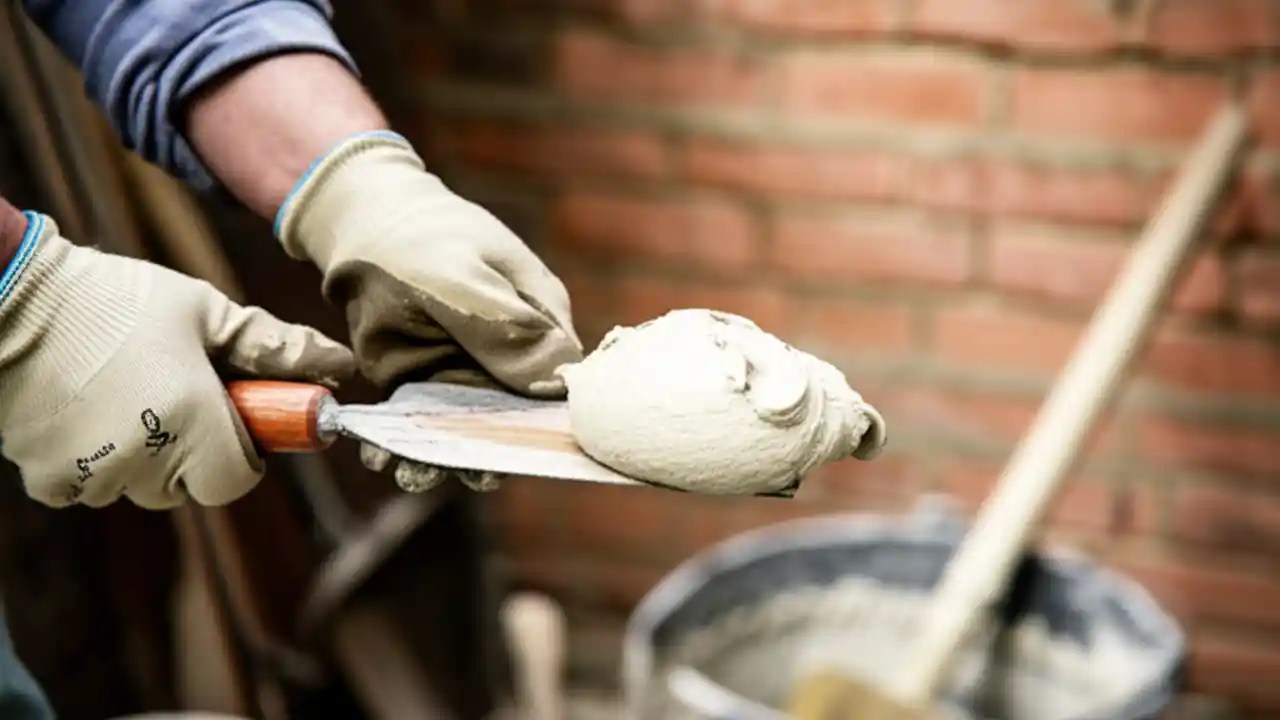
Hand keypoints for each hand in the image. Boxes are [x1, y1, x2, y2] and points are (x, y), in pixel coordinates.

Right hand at [0, 214, 354, 507]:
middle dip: (194, 452)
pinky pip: (88, 488)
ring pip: (139, 488)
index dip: (242, 450)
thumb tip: (341, 367)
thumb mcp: (205, 312)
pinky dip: (94, 460)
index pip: (237, 479)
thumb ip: (274, 346)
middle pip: (190, 486)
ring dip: (144, 456)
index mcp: (191, 421)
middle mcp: (143, 458)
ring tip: (126, 394)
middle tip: (174, 395)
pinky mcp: (46, 478)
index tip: (228, 415)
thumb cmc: (119, 298)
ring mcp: (90, 474)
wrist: (13, 295)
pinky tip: (86, 410)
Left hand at [275, 132, 583, 491]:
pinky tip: (380, 456)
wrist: (363, 219)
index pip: (562, 384)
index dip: (549, 424)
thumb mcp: (463, 278)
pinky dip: (404, 444)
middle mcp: (513, 352)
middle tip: (471, 475)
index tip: (525, 455)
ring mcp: (470, 369)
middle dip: (494, 453)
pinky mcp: (428, 381)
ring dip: (443, 457)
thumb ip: (506, 329)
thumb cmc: (422, 238)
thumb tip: (558, 384)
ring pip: (468, 428)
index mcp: (542, 320)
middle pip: (516, 417)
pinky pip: (424, 422)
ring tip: (413, 472)